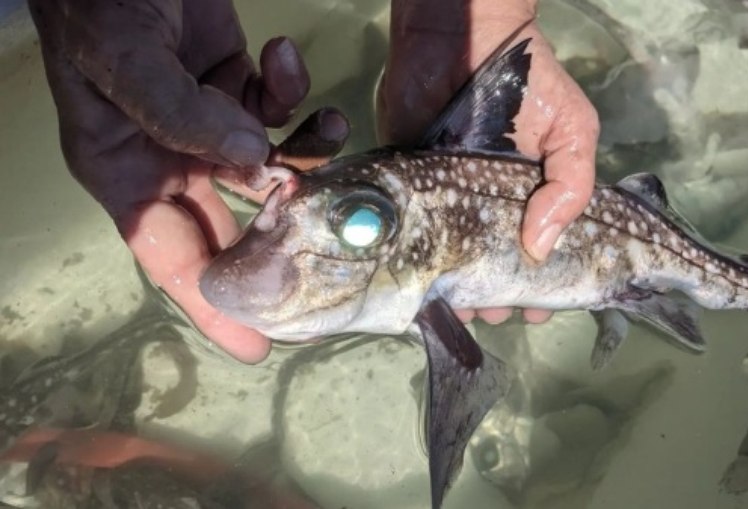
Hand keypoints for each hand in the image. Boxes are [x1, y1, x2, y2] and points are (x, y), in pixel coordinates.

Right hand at [28, 0, 347, 362]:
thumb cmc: (98, 3)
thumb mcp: (124, 60)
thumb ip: (182, 113)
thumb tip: (250, 161)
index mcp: (126, 170)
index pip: (170, 255)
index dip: (212, 304)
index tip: (258, 344)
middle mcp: (168, 158)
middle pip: (232, 223)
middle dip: (284, 243)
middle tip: (340, 265)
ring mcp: (206, 123)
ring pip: (269, 164)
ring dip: (305, 149)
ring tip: (330, 122)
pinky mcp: (236, 85)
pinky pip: (275, 108)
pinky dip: (291, 91)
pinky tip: (284, 55)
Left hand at [377, 0, 599, 324]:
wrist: (462, 39)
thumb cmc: (528, 86)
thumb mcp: (572, 131)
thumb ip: (571, 186)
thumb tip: (539, 249)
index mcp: (531, 199)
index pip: (539, 254)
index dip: (539, 287)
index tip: (532, 309)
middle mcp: (490, 207)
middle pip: (494, 266)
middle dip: (496, 297)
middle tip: (492, 309)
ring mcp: (449, 200)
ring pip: (453, 262)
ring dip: (458, 291)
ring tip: (460, 307)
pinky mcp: (411, 189)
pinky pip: (414, 236)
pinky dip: (417, 266)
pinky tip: (422, 289)